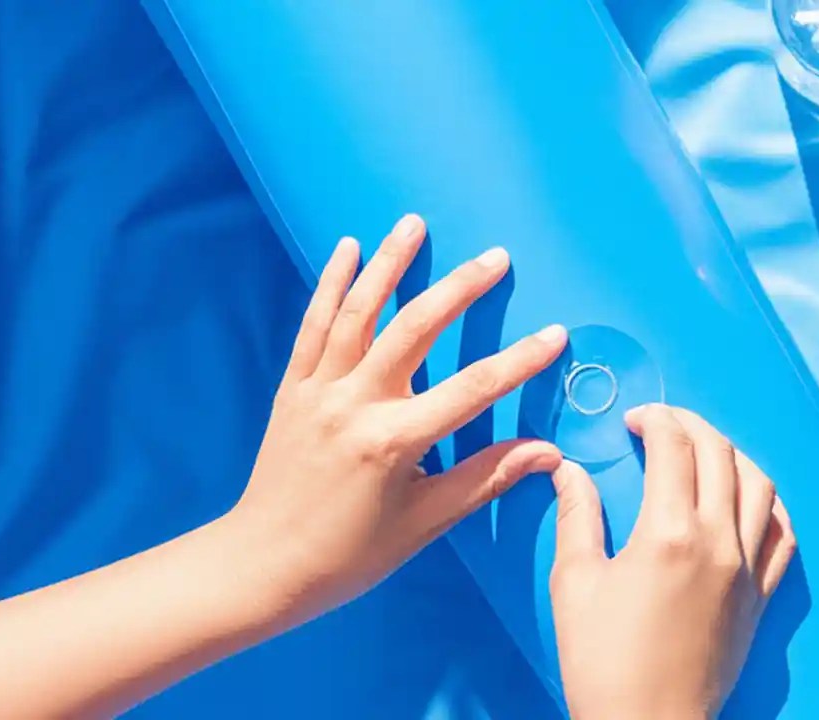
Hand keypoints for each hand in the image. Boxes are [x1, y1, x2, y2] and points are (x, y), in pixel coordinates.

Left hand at [233, 214, 567, 619]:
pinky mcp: (290, 389)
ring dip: (388, 264)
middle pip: (414, 330)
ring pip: (357, 312)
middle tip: (496, 256)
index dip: (520, 360)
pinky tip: (347, 249)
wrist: (262, 565)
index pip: (473, 389)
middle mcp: (353, 404)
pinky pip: (312, 326)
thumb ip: (484, 479)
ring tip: (414, 224)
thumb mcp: (423, 523)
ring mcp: (317, 391)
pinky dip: (329, 285)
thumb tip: (547, 454)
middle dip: (459, 288)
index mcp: (393, 441)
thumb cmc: (349, 554)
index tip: (555, 333)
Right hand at [549, 405, 795, 719]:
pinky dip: (770, 504)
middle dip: (691, 424)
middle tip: (663, 423)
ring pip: (760, 485)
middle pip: (720, 454)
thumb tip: (567, 470)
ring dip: (732, 454)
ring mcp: (748, 569)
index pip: (675, 446)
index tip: (636, 420)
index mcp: (669, 532)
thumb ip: (577, 516)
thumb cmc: (602, 661)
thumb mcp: (574, 583)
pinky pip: (784, 535)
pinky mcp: (761, 597)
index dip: (656, 419)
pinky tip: (749, 497)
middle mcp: (719, 541)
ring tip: (703, 451)